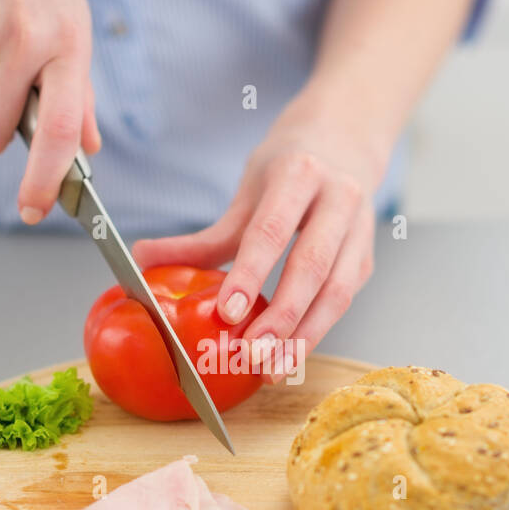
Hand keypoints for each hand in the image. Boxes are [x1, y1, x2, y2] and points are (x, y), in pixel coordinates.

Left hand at [132, 91, 382, 380]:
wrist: (346, 140)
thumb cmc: (289, 167)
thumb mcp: (246, 191)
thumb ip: (202, 237)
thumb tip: (142, 261)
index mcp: (298, 173)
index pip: (272, 230)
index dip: (250, 274)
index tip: (228, 313)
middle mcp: (338, 198)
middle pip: (313, 266)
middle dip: (283, 316)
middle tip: (252, 355)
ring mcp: (360, 229)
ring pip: (339, 291)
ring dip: (306, 336)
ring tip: (274, 369)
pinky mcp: (366, 258)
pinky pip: (344, 300)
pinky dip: (316, 330)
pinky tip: (290, 354)